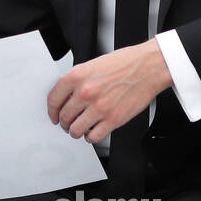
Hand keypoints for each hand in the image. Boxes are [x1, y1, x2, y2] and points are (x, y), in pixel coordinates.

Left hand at [47, 39, 171, 142]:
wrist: (149, 67)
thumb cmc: (125, 63)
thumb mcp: (93, 64)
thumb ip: (77, 80)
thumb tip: (67, 96)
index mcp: (77, 76)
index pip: (53, 100)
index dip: (51, 111)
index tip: (54, 115)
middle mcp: (86, 92)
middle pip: (64, 116)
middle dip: (64, 122)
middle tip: (67, 123)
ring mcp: (99, 107)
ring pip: (75, 130)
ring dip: (75, 131)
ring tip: (79, 129)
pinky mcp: (113, 119)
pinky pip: (93, 137)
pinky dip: (90, 137)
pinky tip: (92, 132)